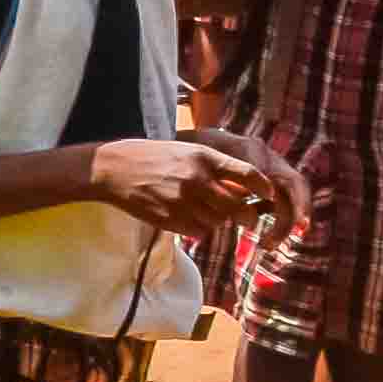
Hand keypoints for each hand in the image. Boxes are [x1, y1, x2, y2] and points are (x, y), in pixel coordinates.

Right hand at [92, 132, 291, 234]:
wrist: (113, 169)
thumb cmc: (152, 157)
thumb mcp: (186, 151)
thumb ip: (214, 168)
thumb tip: (242, 190)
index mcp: (203, 157)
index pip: (247, 174)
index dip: (263, 187)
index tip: (269, 195)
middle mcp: (197, 178)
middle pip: (237, 206)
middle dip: (246, 215)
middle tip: (248, 218)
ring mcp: (183, 200)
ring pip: (218, 221)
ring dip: (217, 220)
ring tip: (204, 212)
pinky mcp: (171, 219)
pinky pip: (199, 231)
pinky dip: (199, 228)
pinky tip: (186, 217)